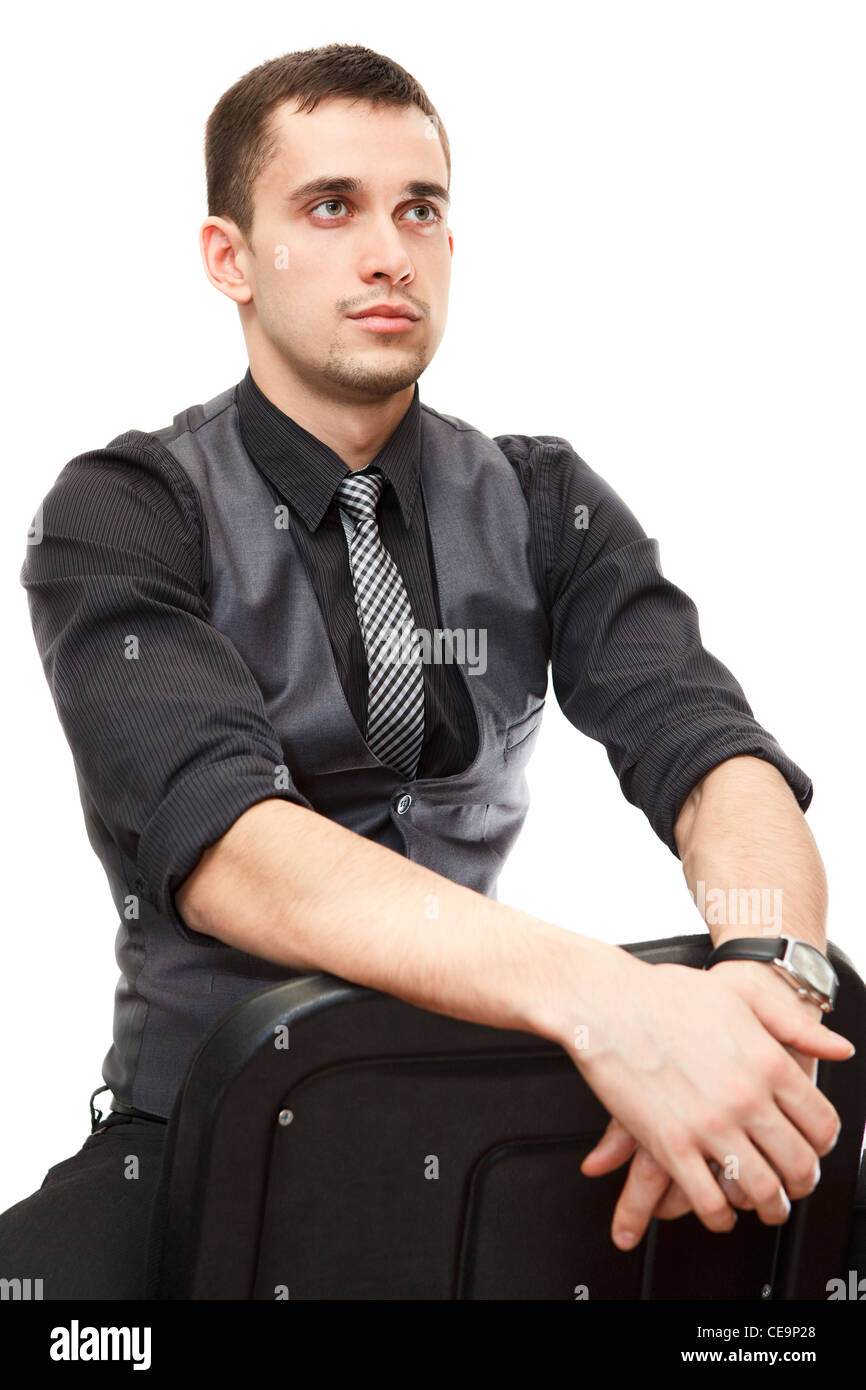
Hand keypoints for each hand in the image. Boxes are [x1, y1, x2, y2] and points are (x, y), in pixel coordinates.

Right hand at [579, 958, 838, 1247]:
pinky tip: (719, 1211)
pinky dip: (720, 1216)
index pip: (822, 1125)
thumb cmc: (666, 993)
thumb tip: (841, 1049)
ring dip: (768, 1207)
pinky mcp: (670, 1144)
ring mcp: (709, 1124)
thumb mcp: (742, 998)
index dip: (822, 1146)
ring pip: (759, 1190)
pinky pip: (709, 1200)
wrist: (607, 1000)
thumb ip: (795, 1026)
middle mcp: (746, 1098)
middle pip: (798, 1164)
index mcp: (769, 1062)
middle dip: (800, 1184)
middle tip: (793, 1186)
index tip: (812, 1149)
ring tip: (763, 1206)